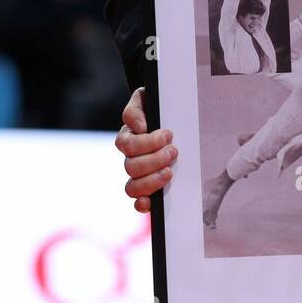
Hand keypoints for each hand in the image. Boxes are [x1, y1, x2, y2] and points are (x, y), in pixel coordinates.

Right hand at [115, 87, 176, 212]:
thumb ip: (138, 108)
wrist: (173, 115)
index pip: (127, 144)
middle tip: (173, 151)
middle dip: (155, 159)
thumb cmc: (161, 108)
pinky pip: (137, 201)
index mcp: (129, 136)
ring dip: (152, 180)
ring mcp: (138, 174)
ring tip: (170, 172)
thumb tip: (138, 126)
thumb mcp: (148, 98)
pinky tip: (150, 202)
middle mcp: (131, 157)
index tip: (168, 134)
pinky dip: (142, 204)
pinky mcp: (148, 188)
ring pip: (132, 186)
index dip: (147, 142)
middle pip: (131, 166)